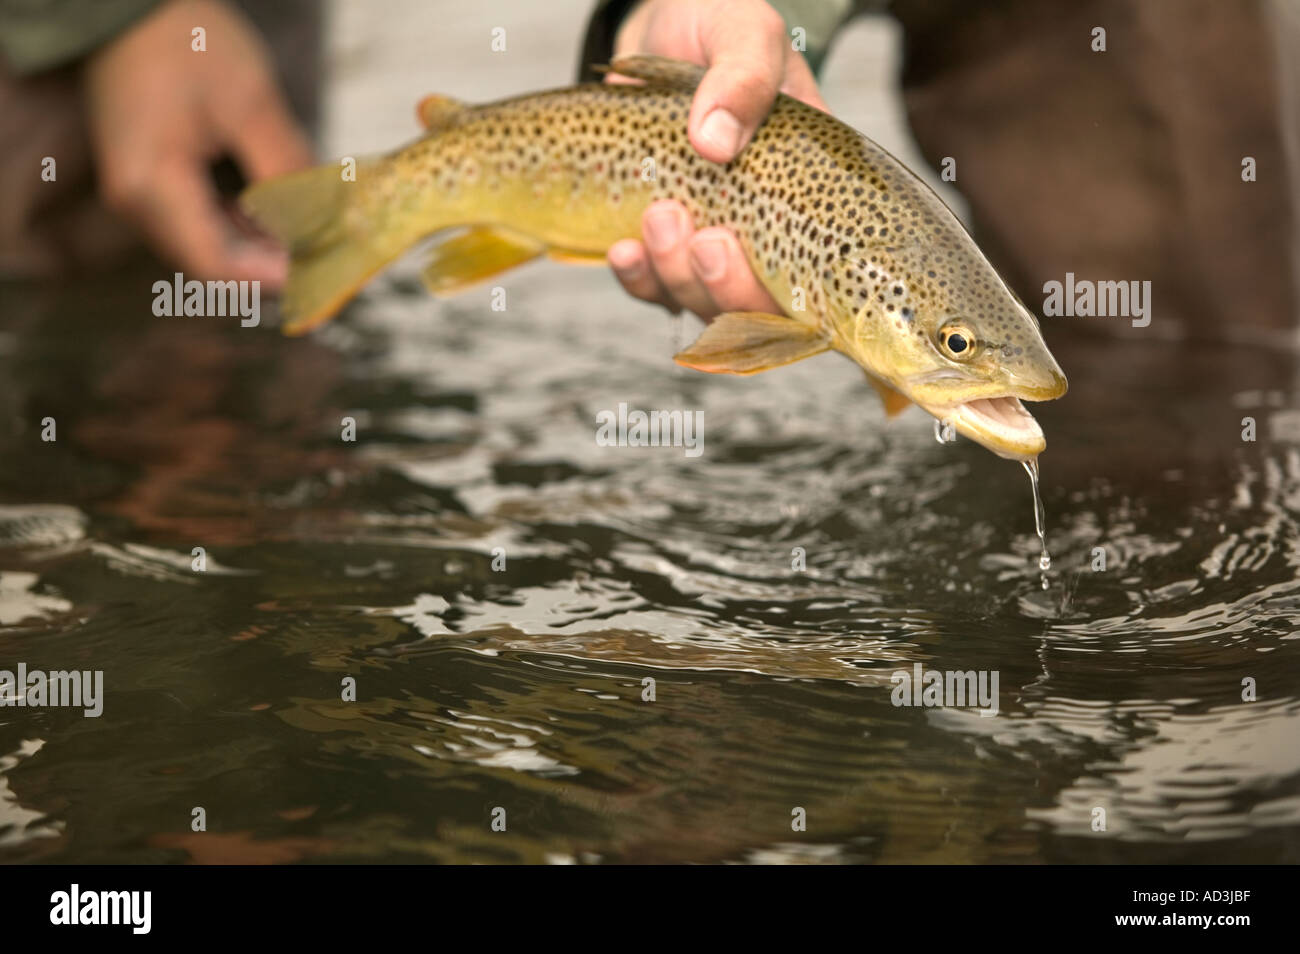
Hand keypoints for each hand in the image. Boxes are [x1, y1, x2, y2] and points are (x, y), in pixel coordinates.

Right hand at [83, 0, 312, 286]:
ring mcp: (138, 192)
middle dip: (270, 264)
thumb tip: (329, 224)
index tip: (320, 270)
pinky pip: (197, 219)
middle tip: (327, 255)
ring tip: (312, 233)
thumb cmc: (186, 43)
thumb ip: (287, 172)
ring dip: (258, 245)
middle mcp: (136, 203)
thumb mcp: (251, 106)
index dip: (271, 277)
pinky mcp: (148, 179)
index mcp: (153, 188)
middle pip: (211, 262)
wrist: (127, 3)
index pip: (216, 265)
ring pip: (206, 243)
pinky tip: (278, 212)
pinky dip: (239, 223)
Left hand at [607, 0, 827, 319]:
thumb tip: (714, 141)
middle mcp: (769, 226)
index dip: (777, 287)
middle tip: (696, 237)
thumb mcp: (742, 30)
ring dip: (675, 274)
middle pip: (757, 302)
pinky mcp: (669, 244)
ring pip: (702, 298)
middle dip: (720, 284)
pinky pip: (655, 286)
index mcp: (812, 188)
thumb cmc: (717, 22)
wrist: (659, 26)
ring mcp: (717, 239)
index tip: (724, 244)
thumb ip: (743, 75)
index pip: (815, 270)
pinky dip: (638, 277)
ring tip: (657, 218)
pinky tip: (623, 250)